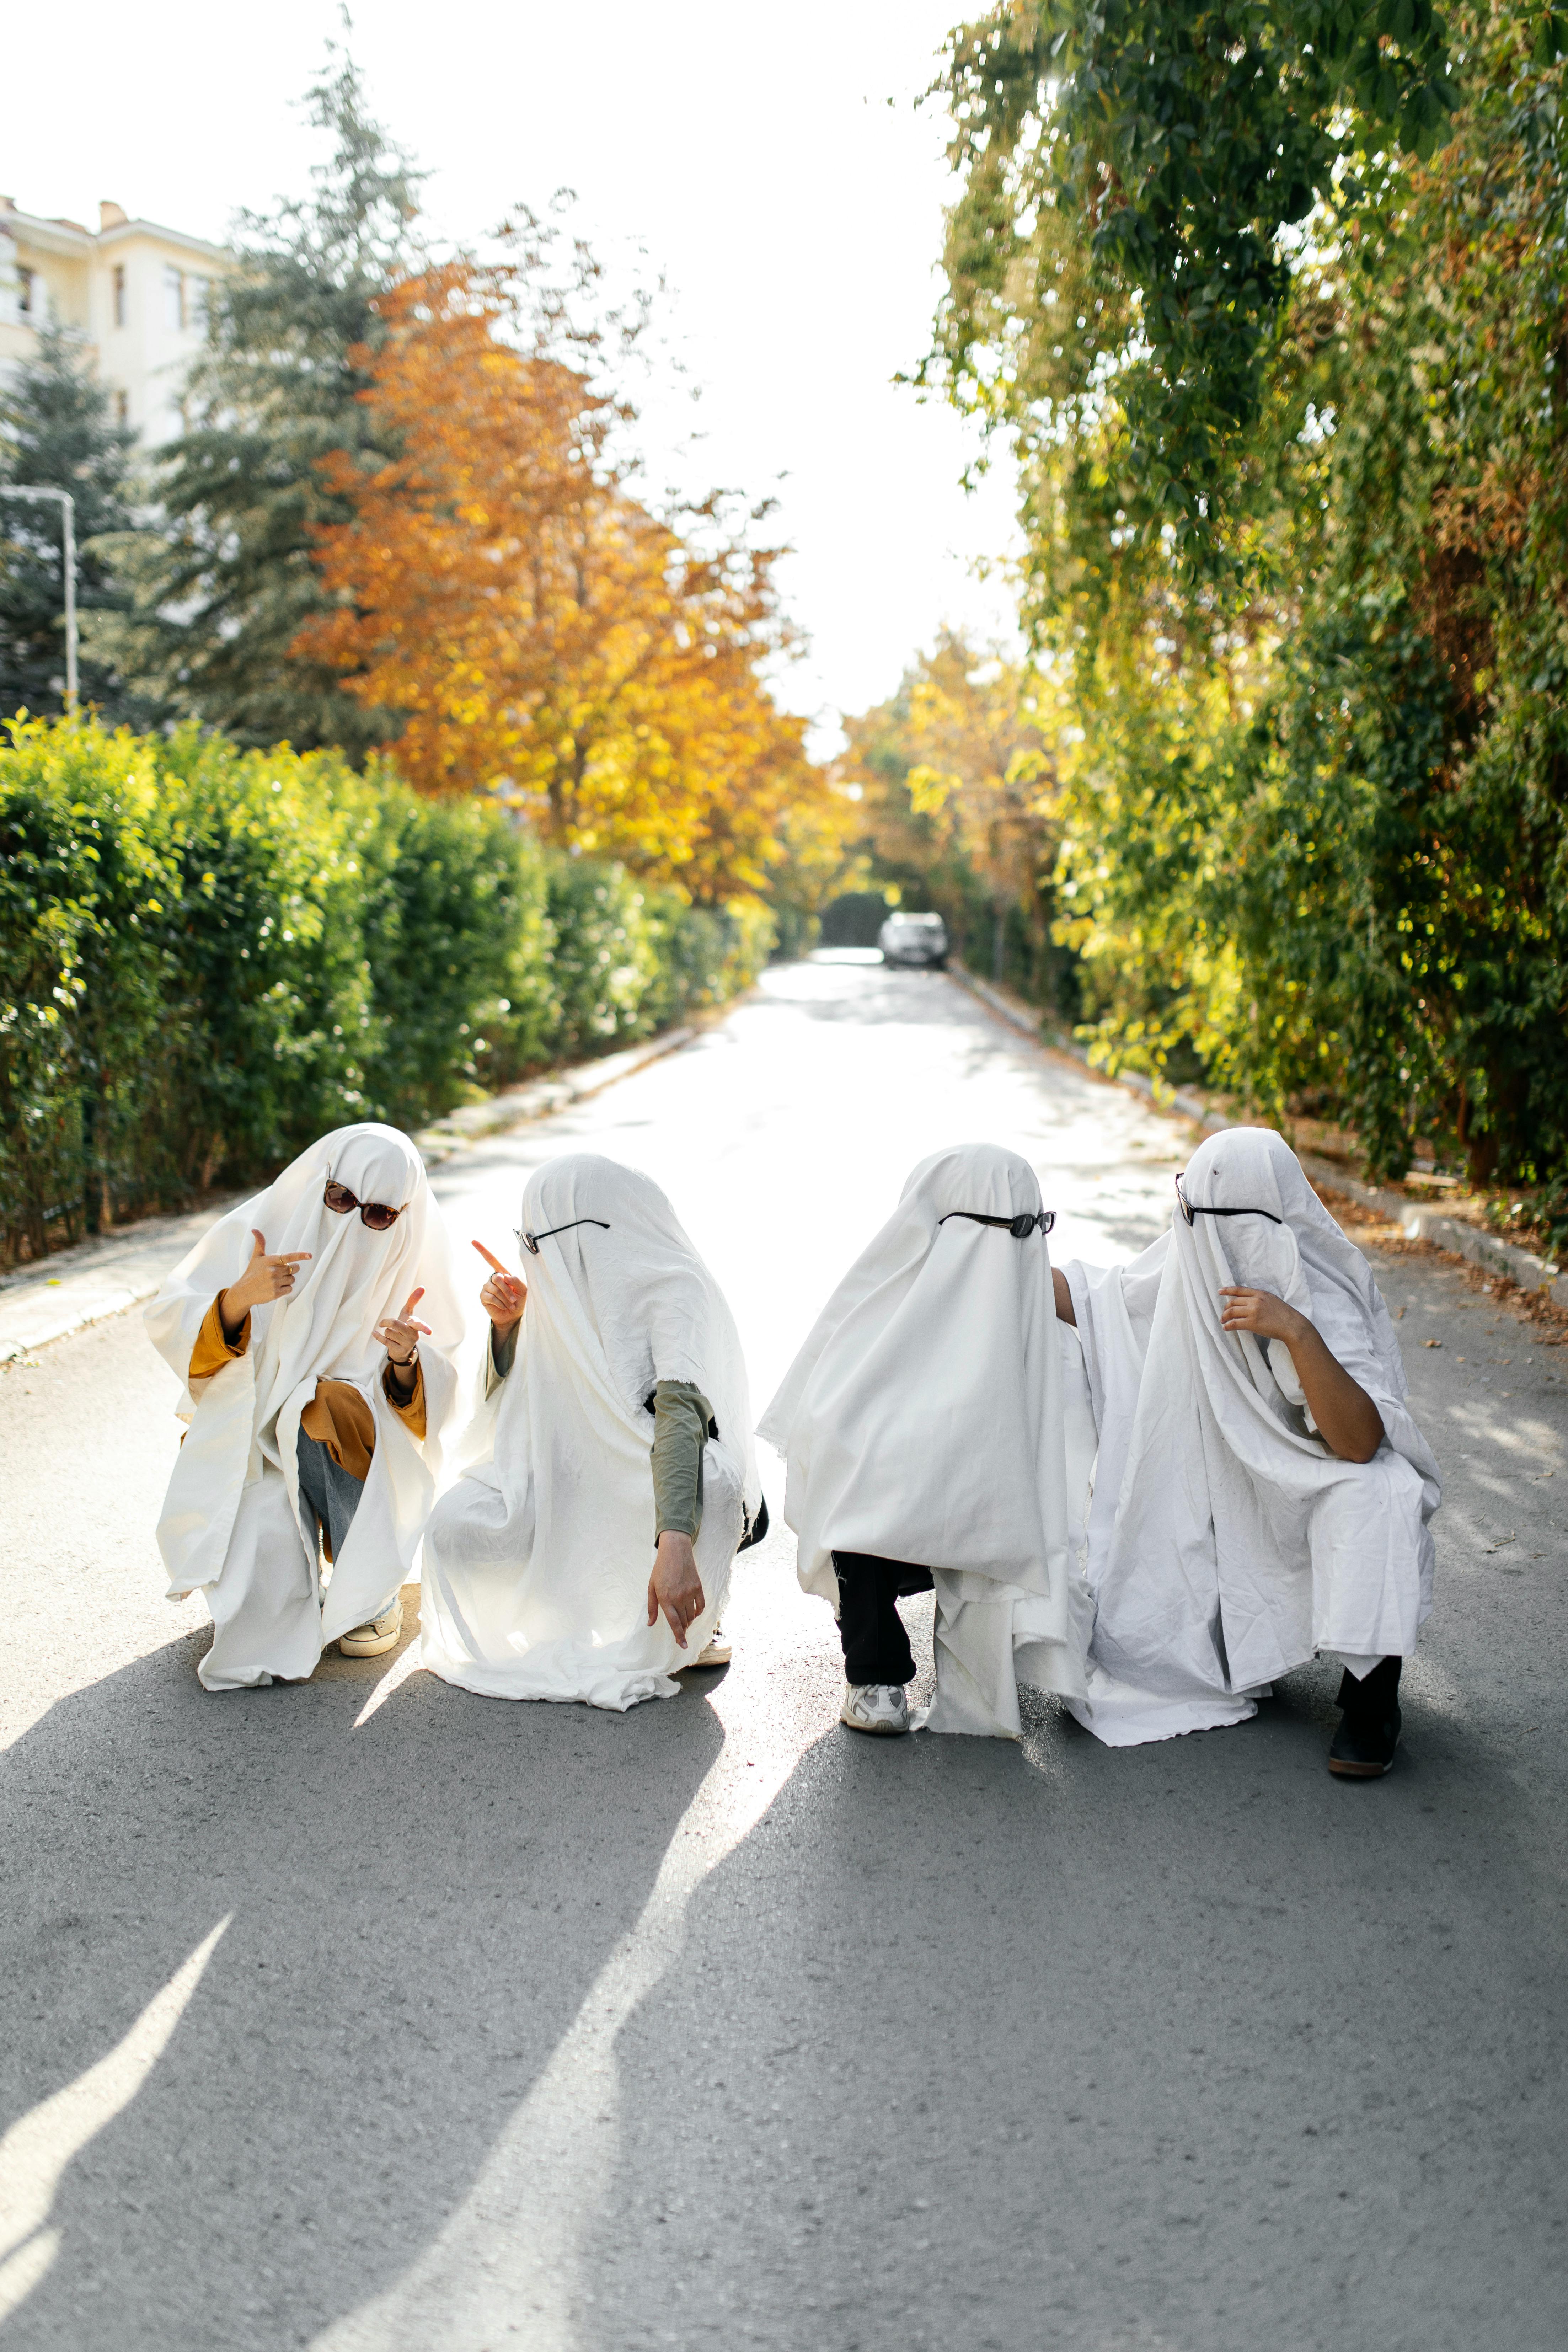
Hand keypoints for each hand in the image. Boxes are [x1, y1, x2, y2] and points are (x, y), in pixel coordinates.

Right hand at [220, 1229, 311, 1334]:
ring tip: (274, 1281)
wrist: (244, 1291)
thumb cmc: (252, 1272)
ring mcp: (274, 1283)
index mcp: (270, 1260)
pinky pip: (290, 1289)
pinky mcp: (276, 1293)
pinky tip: (274, 1288)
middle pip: (294, 1268)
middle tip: (278, 1272)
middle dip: (290, 1270)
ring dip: (287, 1280)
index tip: (310, 1255)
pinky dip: (285, 1289)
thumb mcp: (256, 1257)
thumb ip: (259, 1243)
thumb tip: (254, 1229)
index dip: (300, 1256)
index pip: (288, 1257)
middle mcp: (273, 1271)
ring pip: (292, 1279)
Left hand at [374, 1286, 430, 1372]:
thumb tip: (422, 1287)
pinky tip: (375, 1334)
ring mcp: (408, 1344)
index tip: (420, 1327)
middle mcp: (414, 1335)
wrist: (402, 1348)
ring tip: (392, 1335)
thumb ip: (413, 1301)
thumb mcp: (407, 1314)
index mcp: (417, 1325)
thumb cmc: (405, 1326)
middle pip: (395, 1323)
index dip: (419, 1325)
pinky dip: (378, 1336)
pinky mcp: (399, 1350)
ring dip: (386, 1332)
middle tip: (382, 1323)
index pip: (418, 1323)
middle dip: (387, 1321)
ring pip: (388, 1332)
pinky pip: (385, 1340)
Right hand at [472, 1239, 525, 1333]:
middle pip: (497, 1277)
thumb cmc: (519, 1300)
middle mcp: (493, 1278)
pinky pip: (490, 1297)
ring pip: (494, 1288)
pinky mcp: (483, 1296)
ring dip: (505, 1298)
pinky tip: (503, 1306)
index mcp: (502, 1273)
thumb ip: (517, 1281)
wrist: (513, 1315)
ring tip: (510, 1305)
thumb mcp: (523, 1290)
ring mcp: (487, 1287)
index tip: (473, 1241)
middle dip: (507, 1290)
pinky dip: (500, 1303)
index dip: (482, 1250)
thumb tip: (506, 1276)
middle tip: (514, 1299)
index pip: (491, 1259)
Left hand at [647, 1532, 704, 1650]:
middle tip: (681, 1635)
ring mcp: (690, 1593)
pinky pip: (700, 1606)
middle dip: (683, 1630)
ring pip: (691, 1615)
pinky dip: (697, 1613)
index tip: (683, 1646)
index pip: (674, 1623)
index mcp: (665, 1599)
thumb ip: (652, 1607)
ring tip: (684, 1623)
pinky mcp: (698, 1587)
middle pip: (684, 1621)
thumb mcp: (651, 1588)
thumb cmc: (660, 1569)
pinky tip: (693, 1614)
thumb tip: (650, 1624)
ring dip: (688, 1622)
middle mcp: (679, 1598)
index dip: (679, 1636)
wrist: (675, 1551)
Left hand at [1219, 1286, 1307, 1344]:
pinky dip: (1228, 1325)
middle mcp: (1255, 1300)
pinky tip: (1226, 1328)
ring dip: (1224, 1317)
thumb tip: (1247, 1302)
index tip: (1220, 1291)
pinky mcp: (1252, 1323)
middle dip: (1225, 1308)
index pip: (1240, 1289)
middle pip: (1233, 1302)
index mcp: (1260, 1294)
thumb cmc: (1284, 1314)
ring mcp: (1253, 1311)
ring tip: (1223, 1321)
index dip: (1228, 1290)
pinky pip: (1234, 1323)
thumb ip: (1260, 1299)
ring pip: (1231, 1312)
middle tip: (1223, 1315)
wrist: (1292, 1325)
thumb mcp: (1272, 1300)